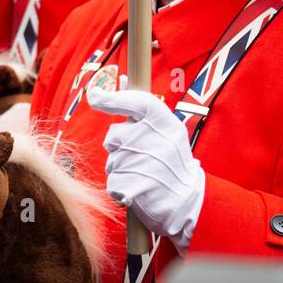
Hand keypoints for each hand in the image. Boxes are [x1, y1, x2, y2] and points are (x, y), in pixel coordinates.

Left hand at [86, 86, 205, 252]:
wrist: (187, 202)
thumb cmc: (171, 162)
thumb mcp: (165, 131)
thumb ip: (141, 108)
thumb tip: (122, 79)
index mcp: (167, 124)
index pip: (137, 102)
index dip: (112, 97)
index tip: (95, 94)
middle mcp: (158, 141)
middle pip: (113, 136)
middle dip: (117, 147)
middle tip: (138, 156)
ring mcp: (147, 165)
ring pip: (111, 162)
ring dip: (120, 170)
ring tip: (142, 174)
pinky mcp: (137, 188)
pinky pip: (113, 183)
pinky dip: (120, 189)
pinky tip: (137, 190)